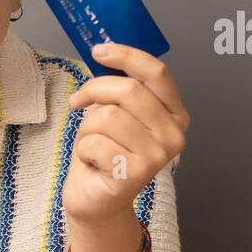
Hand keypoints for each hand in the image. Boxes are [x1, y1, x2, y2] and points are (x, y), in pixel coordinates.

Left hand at [62, 43, 189, 228]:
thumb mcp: (115, 113)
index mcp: (175, 114)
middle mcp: (173, 135)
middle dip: (93, 91)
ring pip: (107, 116)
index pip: (156, 73)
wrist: (96, 200)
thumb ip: (119, 89)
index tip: (99, 50)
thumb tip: (104, 52)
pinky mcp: (135, 175)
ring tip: (91, 143)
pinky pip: (95, 143)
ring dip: (86, 128)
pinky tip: (93, 163)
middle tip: (77, 101)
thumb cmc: (104, 154)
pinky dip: (83, 150)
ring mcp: (157, 156)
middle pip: (128, 91)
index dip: (126, 56)